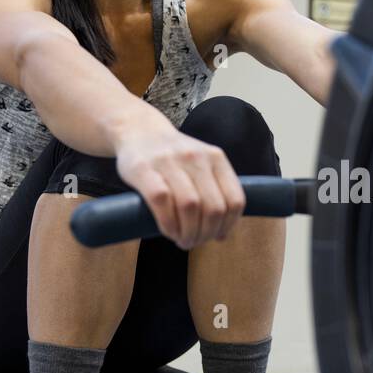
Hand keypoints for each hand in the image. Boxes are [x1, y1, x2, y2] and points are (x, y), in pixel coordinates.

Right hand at [113, 118, 245, 249]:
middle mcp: (196, 157)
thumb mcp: (202, 163)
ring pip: (190, 206)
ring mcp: (169, 161)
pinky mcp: (144, 169)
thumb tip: (223, 234)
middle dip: (206, 233)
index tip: (217, 236)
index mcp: (216, 158)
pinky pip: (162, 201)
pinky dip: (168, 224)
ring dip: (188, 233)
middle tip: (195, 242)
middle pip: (214, 207)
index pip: (235, 199)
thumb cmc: (173, 157)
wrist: (138, 129)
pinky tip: (168, 232)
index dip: (229, 225)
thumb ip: (215, 191)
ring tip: (183, 240)